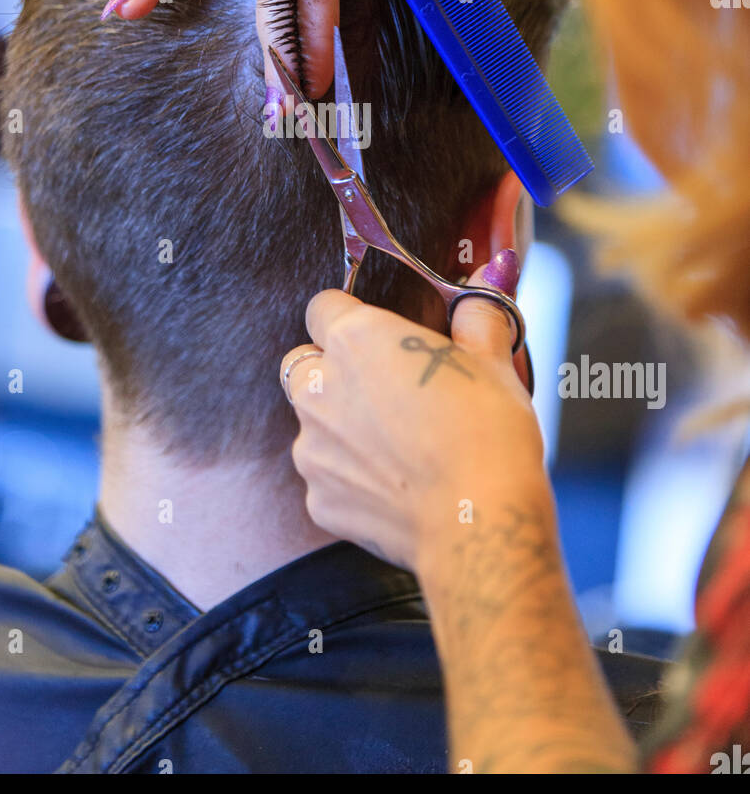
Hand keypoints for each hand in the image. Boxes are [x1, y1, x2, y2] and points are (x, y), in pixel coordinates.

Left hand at [280, 254, 548, 573]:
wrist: (478, 522)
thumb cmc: (489, 433)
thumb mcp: (491, 361)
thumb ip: (478, 314)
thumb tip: (491, 272)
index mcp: (355, 339)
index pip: (322, 307)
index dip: (349, 318)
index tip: (379, 338)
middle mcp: (320, 387)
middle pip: (303, 363)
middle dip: (331, 370)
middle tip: (385, 389)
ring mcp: (312, 447)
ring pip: (311, 423)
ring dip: (340, 426)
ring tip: (397, 445)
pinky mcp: (318, 498)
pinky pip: (325, 477)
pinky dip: (350, 478)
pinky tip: (396, 486)